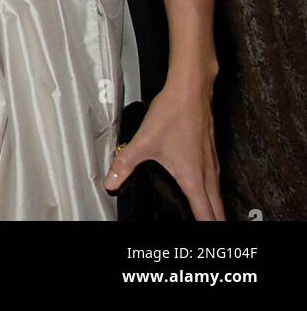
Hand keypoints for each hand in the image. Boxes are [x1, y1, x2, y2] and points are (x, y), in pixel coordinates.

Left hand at [104, 80, 223, 219]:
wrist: (190, 91)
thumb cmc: (173, 114)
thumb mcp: (142, 142)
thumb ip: (125, 164)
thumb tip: (112, 182)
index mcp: (193, 179)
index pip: (206, 215)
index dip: (205, 229)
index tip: (201, 239)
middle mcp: (207, 175)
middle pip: (218, 210)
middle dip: (214, 223)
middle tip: (207, 232)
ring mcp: (211, 164)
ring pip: (218, 196)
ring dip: (215, 210)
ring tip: (206, 218)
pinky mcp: (210, 154)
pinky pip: (215, 182)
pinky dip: (212, 194)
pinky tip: (202, 191)